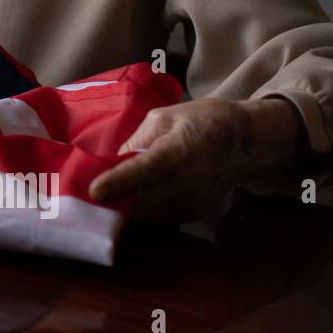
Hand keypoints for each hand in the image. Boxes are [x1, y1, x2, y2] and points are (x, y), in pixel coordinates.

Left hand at [88, 97, 306, 221]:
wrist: (246, 143)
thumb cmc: (201, 121)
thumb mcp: (164, 117)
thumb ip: (137, 140)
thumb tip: (112, 163)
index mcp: (180, 150)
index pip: (145, 169)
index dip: (118, 181)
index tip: (94, 191)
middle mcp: (189, 182)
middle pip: (141, 200)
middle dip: (113, 198)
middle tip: (86, 191)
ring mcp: (194, 202)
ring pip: (146, 212)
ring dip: (126, 204)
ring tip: (110, 190)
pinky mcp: (195, 215)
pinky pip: (158, 215)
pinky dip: (143, 207)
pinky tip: (137, 193)